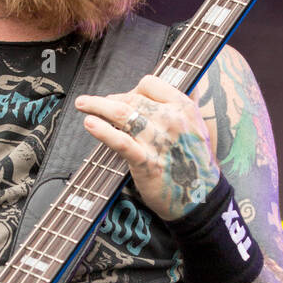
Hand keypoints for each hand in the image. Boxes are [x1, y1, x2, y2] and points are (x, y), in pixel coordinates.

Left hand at [74, 74, 219, 221]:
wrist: (199, 198)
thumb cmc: (194, 163)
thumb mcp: (196, 126)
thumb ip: (182, 105)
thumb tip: (164, 87)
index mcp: (183, 107)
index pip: (149, 84)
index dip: (132, 90)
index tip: (123, 98)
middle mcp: (171, 120)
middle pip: (132, 98)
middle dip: (110, 99)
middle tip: (95, 104)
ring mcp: (158, 140)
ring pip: (122, 114)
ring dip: (97, 105)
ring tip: (82, 104)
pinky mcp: (146, 161)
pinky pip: (120, 141)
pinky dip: (102, 131)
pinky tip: (89, 123)